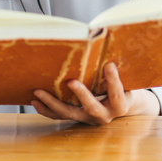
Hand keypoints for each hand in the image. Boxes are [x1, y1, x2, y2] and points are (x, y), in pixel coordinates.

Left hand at [31, 63, 160, 124]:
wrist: (122, 106)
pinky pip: (59, 116)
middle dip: (81, 94)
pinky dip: (46, 109)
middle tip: (71, 81)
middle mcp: (103, 115)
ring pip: (69, 113)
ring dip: (53, 103)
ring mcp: (88, 119)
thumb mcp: (126, 80)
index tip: (109, 65)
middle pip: (91, 107)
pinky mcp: (77, 118)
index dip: (113, 80)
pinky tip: (35, 101)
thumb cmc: (124, 87)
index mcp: (119, 105)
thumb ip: (116, 70)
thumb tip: (105, 42)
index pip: (116, 94)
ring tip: (38, 92)